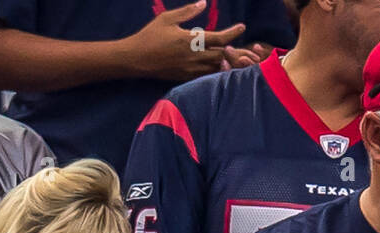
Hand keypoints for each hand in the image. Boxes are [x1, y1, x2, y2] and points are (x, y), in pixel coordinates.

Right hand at [122, 1, 244, 82]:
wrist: (132, 60)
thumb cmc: (148, 36)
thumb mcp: (167, 19)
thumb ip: (187, 12)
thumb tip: (203, 3)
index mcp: (190, 40)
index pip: (220, 37)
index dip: (233, 32)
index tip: (242, 27)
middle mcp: (192, 56)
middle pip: (222, 55)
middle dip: (236, 50)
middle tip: (247, 47)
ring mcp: (187, 69)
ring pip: (215, 68)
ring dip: (227, 63)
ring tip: (237, 58)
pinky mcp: (182, 77)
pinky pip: (204, 76)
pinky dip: (214, 72)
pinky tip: (219, 69)